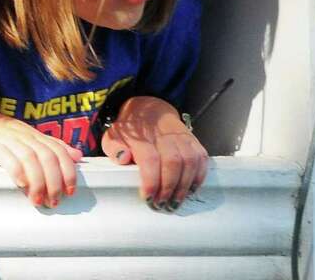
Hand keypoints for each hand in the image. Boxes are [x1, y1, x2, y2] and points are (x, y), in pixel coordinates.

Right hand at [0, 103, 82, 207]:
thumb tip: (77, 156)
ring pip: (31, 158)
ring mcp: (5, 138)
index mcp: (30, 133)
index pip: (56, 148)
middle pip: (46, 155)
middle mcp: (20, 133)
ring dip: (39, 182)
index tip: (70, 191)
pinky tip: (21, 184)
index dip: (67, 170)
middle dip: (55, 181)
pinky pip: (7, 156)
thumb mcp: (21, 138)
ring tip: (38, 200)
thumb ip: (48, 146)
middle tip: (54, 201)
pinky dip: (18, 171)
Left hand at [101, 95, 208, 209]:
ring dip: (184, 185)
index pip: (150, 159)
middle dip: (169, 188)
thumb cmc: (130, 129)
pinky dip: (198, 176)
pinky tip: (190, 189)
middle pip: (172, 163)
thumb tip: (123, 158)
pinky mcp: (193, 140)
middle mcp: (164, 135)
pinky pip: (201, 158)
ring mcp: (181, 137)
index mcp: (142, 136)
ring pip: (189, 161)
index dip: (151, 181)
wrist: (148, 109)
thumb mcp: (113, 136)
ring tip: (175, 202)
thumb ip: (114, 148)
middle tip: (162, 205)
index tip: (148, 197)